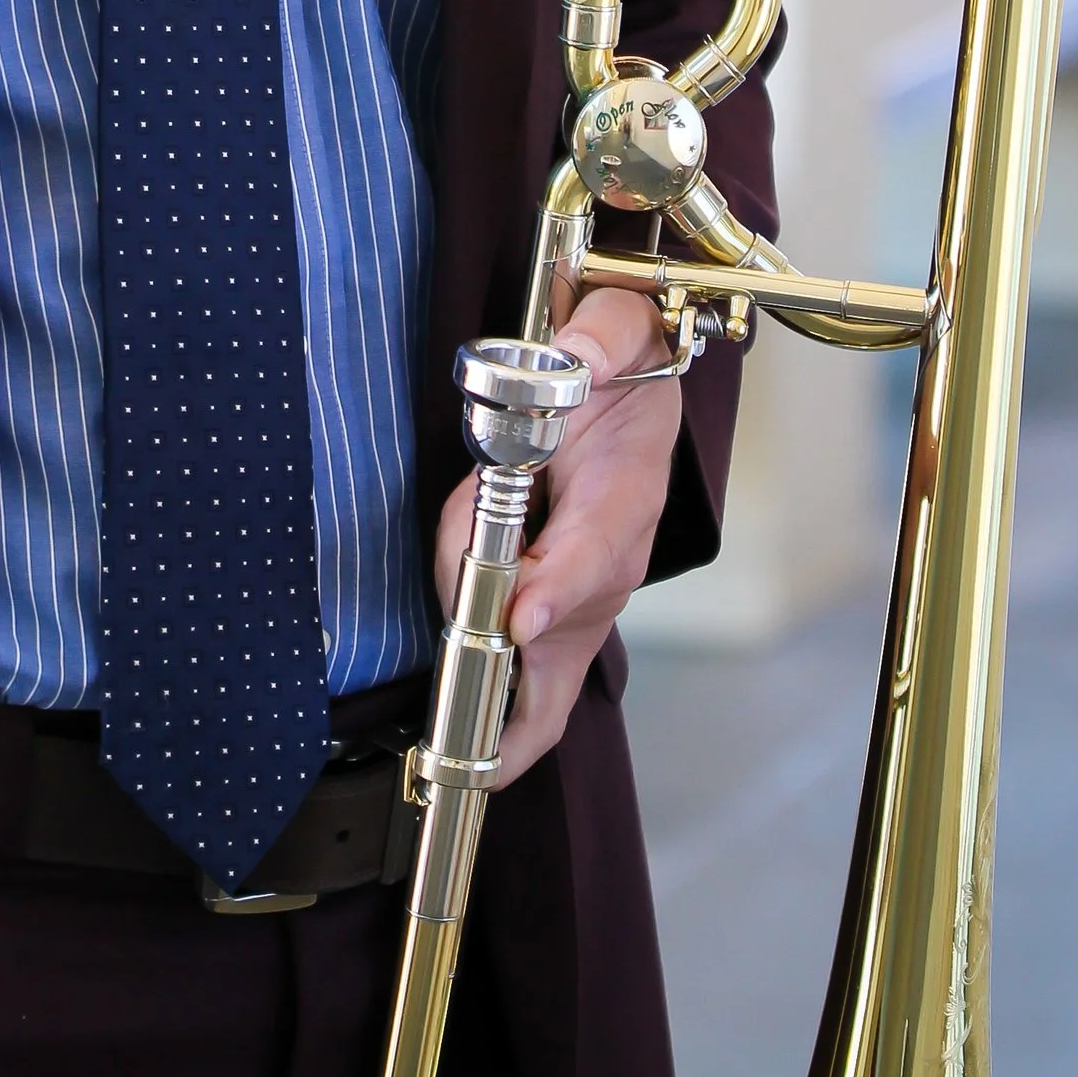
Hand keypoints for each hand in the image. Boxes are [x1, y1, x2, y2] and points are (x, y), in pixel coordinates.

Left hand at [433, 286, 684, 787]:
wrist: (630, 381)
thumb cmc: (619, 365)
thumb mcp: (621, 328)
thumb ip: (606, 334)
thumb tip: (580, 353)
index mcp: (630, 484)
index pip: (598, 543)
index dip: (559, 583)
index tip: (521, 617)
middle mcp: (615, 552)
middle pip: (560, 624)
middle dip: (506, 654)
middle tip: (460, 690)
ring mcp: (589, 591)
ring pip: (533, 653)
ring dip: (483, 651)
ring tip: (447, 624)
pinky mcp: (562, 611)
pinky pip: (537, 682)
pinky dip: (507, 714)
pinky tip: (474, 749)